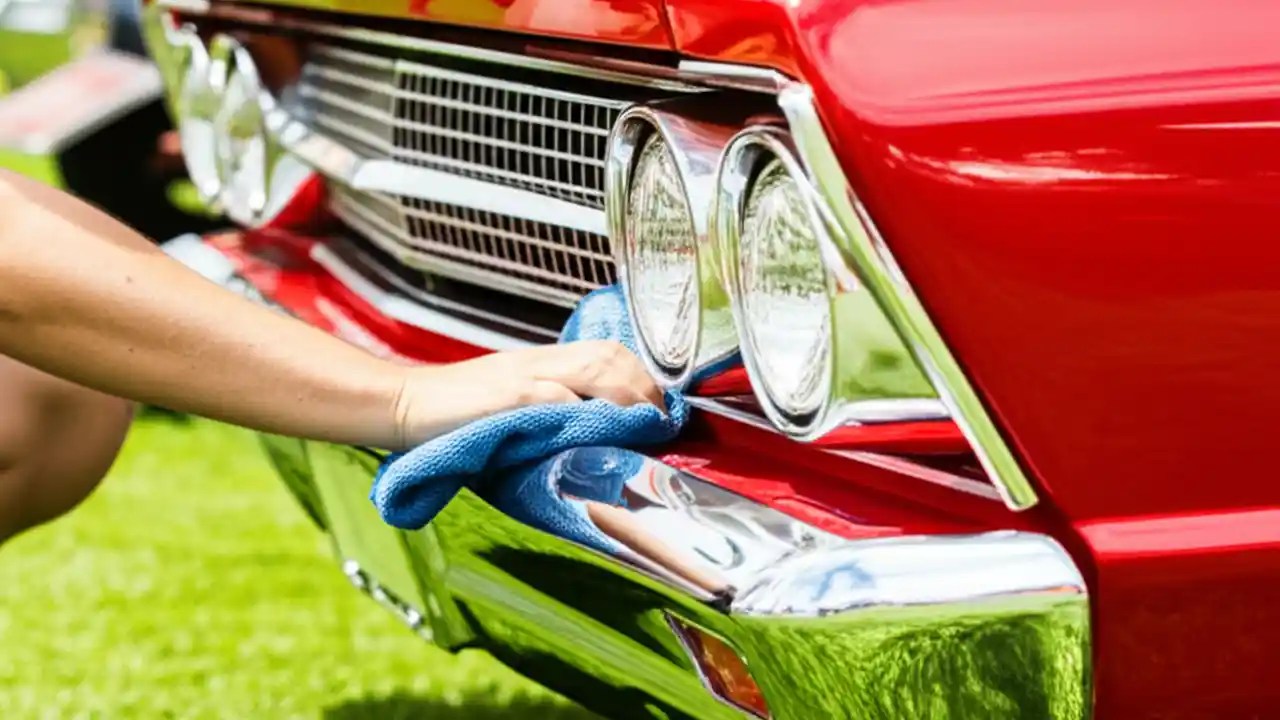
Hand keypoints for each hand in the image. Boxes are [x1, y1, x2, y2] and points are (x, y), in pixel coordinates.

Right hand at [390, 341, 663, 448]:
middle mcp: (538, 361)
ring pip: (594, 369)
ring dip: (628, 397)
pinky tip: (602, 431)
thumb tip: (591, 435)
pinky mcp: (506, 399)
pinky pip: (555, 398)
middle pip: (610, 355)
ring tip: (645, 425)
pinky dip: (584, 413)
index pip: (607, 351)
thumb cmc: (454, 413)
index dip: (642, 376)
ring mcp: (523, 377)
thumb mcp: (510, 403)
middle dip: (645, 387)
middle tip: (661, 421)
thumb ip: (548, 410)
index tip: (660, 407)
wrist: (402, 404)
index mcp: (541, 361)